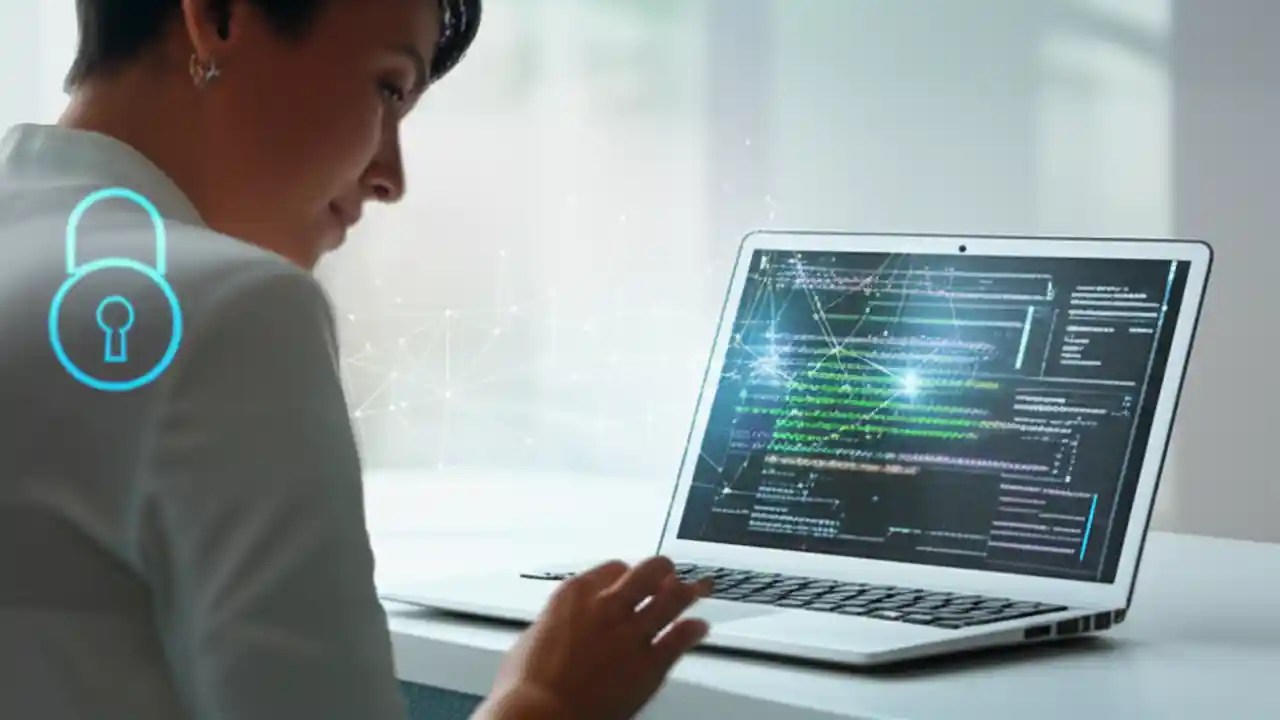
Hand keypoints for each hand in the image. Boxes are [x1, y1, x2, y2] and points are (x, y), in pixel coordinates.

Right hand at [477, 557, 712, 719]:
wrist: (540, 716)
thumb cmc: (527, 687)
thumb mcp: (533, 639)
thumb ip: (558, 624)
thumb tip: (561, 627)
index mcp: (575, 595)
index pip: (614, 567)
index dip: (625, 574)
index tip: (628, 580)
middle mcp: (607, 607)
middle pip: (649, 571)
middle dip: (662, 572)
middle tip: (668, 575)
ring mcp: (632, 634)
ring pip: (673, 597)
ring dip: (687, 592)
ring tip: (696, 589)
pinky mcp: (650, 664)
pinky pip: (682, 637)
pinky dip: (694, 630)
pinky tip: (699, 627)